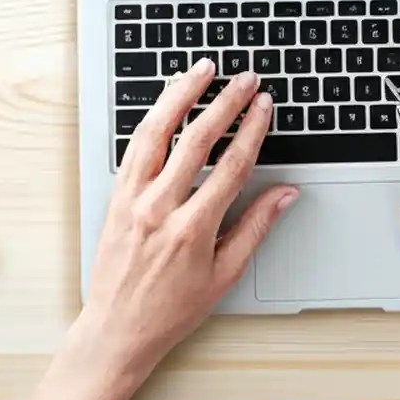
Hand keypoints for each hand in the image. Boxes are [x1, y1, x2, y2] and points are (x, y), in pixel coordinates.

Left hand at [20, 60, 296, 399]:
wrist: (117, 330)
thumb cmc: (171, 310)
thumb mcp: (225, 274)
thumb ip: (256, 227)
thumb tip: (286, 194)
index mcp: (193, 229)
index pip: (231, 165)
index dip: (252, 129)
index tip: (264, 106)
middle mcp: (159, 208)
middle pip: (197, 140)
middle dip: (225, 103)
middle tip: (245, 79)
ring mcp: (132, 199)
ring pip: (157, 132)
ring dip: (181, 95)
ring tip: (202, 70)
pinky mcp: (114, 196)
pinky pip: (134, 147)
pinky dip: (152, 118)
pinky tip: (167, 101)